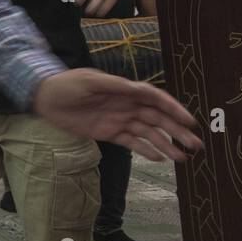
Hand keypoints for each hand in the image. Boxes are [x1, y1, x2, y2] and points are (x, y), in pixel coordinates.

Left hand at [32, 69, 201, 161]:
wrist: (44, 98)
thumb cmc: (66, 84)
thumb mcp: (88, 82)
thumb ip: (113, 86)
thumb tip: (137, 89)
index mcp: (124, 90)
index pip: (155, 99)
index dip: (174, 108)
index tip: (189, 121)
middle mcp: (126, 105)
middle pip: (157, 119)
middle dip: (177, 131)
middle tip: (196, 145)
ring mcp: (119, 120)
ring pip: (148, 133)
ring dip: (166, 145)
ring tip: (182, 158)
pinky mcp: (109, 133)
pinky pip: (131, 143)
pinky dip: (145, 150)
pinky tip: (159, 159)